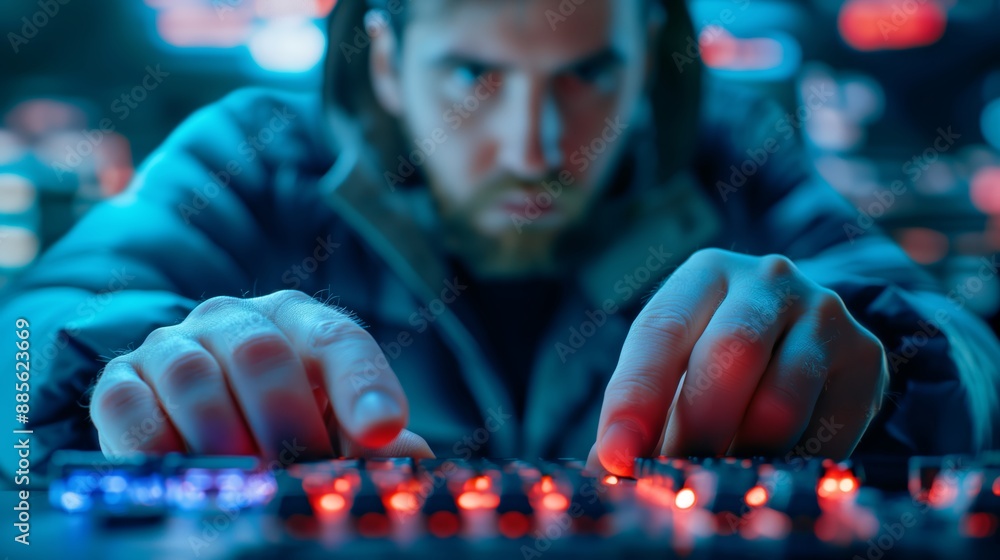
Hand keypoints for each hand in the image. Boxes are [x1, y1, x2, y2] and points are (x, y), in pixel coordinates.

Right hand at [91, 290, 431, 460]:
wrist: (185, 413)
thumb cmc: (276, 416)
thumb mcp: (328, 420)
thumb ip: (366, 435)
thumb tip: (406, 456)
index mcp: (298, 319)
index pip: (339, 340)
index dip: (363, 385)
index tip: (382, 431)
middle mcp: (234, 319)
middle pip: (263, 353)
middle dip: (287, 422)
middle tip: (300, 469)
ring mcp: (172, 344)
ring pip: (193, 376)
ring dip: (224, 439)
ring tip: (248, 481)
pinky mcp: (120, 381)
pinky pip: (128, 407)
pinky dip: (157, 448)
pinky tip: (189, 474)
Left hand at [590, 249, 886, 475]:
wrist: (806, 327)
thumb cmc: (716, 350)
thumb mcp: (675, 360)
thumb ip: (642, 407)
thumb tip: (608, 467)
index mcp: (706, 273)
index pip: (662, 330)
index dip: (635, 398)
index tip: (617, 456)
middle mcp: (769, 280)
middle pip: (729, 357)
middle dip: (694, 429)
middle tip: (673, 479)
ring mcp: (825, 313)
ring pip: (780, 404)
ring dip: (740, 454)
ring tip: (718, 475)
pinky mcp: (865, 357)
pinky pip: (824, 433)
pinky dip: (786, 464)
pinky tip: (766, 465)